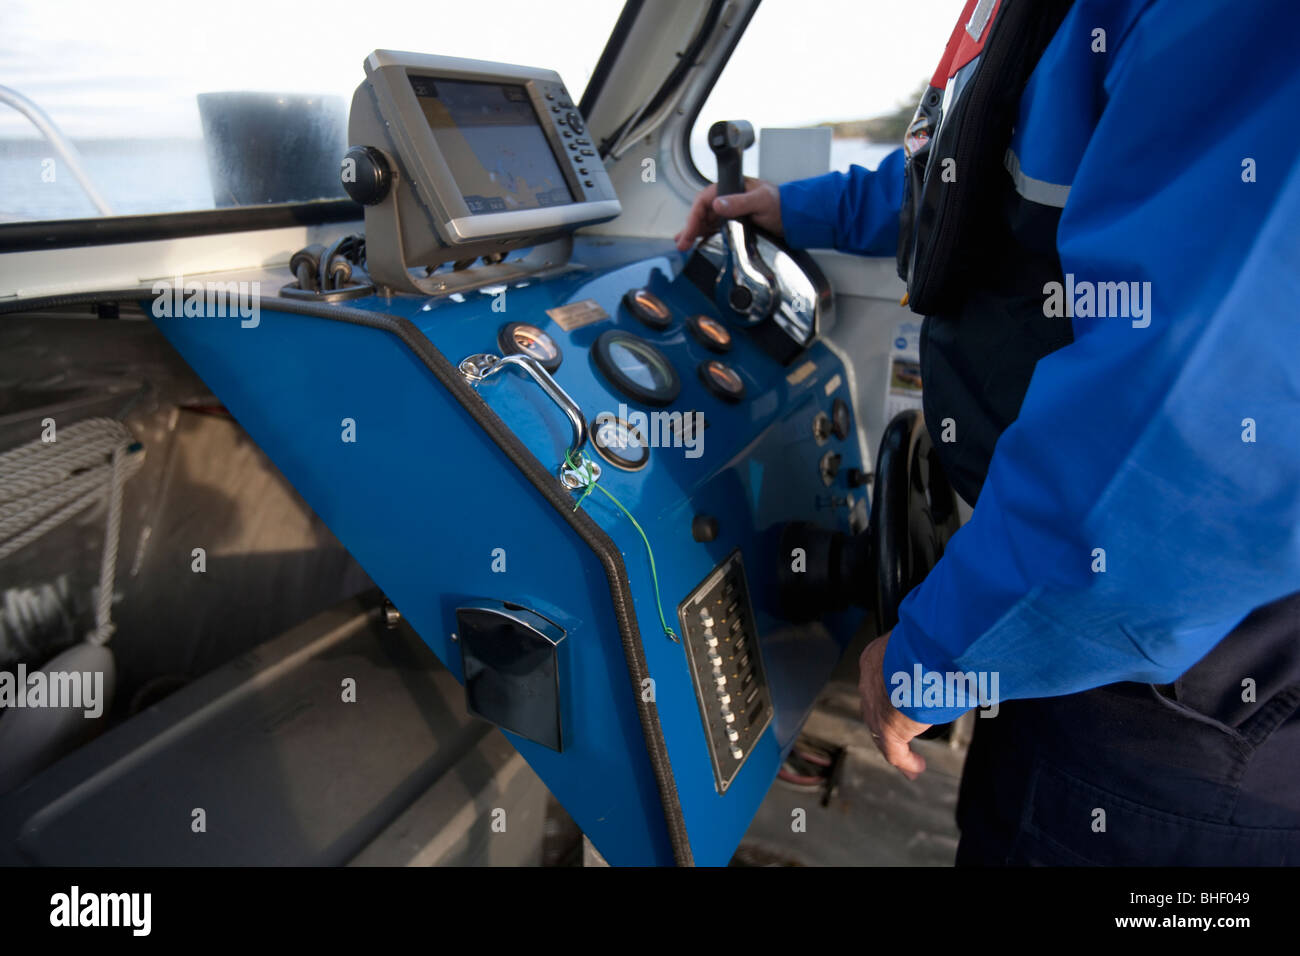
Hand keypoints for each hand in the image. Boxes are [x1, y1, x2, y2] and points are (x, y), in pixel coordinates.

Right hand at [674, 177, 782, 250]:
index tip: (689, 231)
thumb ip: (739, 202)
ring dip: (694, 233)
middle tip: (682, 243)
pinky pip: (714, 229)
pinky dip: (704, 236)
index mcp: (730, 188)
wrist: (793, 216)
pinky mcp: (733, 224)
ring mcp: (729, 212)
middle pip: (701, 213)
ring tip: (684, 245)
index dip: (694, 217)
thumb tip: (718, 204)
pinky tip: (697, 243)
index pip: (704, 201)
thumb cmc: (780, 203)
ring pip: (705, 222)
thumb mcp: (760, 201)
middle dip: (690, 228)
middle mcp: (727, 199)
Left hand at [857, 631, 931, 779]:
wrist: (919, 657)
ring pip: (881, 730)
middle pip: (876, 704)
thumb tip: (957, 653)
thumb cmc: (928, 643)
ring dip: (896, 743)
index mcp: (875, 657)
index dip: (890, 690)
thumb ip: (934, 651)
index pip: (879, 678)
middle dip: (888, 717)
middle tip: (903, 727)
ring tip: (909, 757)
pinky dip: (905, 761)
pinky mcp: (886, 729)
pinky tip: (915, 768)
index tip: (901, 698)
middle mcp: (869, 681)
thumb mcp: (926, 642)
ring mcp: (874, 707)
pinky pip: (893, 751)